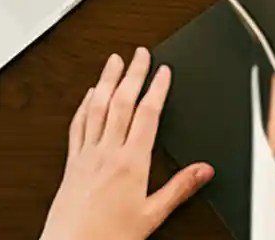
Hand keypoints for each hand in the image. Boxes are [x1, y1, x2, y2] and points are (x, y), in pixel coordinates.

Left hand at [40, 48, 213, 239]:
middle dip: (133, 73)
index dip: (156, 88)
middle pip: (121, 102)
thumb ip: (179, 189)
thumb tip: (203, 170)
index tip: (163, 71)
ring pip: (97, 107)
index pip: (147, 114)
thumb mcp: (153, 216)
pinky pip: (78, 125)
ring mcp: (86, 154)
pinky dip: (84, 105)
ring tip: (113, 61)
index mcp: (131, 163)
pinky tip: (89, 95)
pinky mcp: (72, 162)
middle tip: (140, 53)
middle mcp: (107, 152)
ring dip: (106, 80)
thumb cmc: (108, 237)